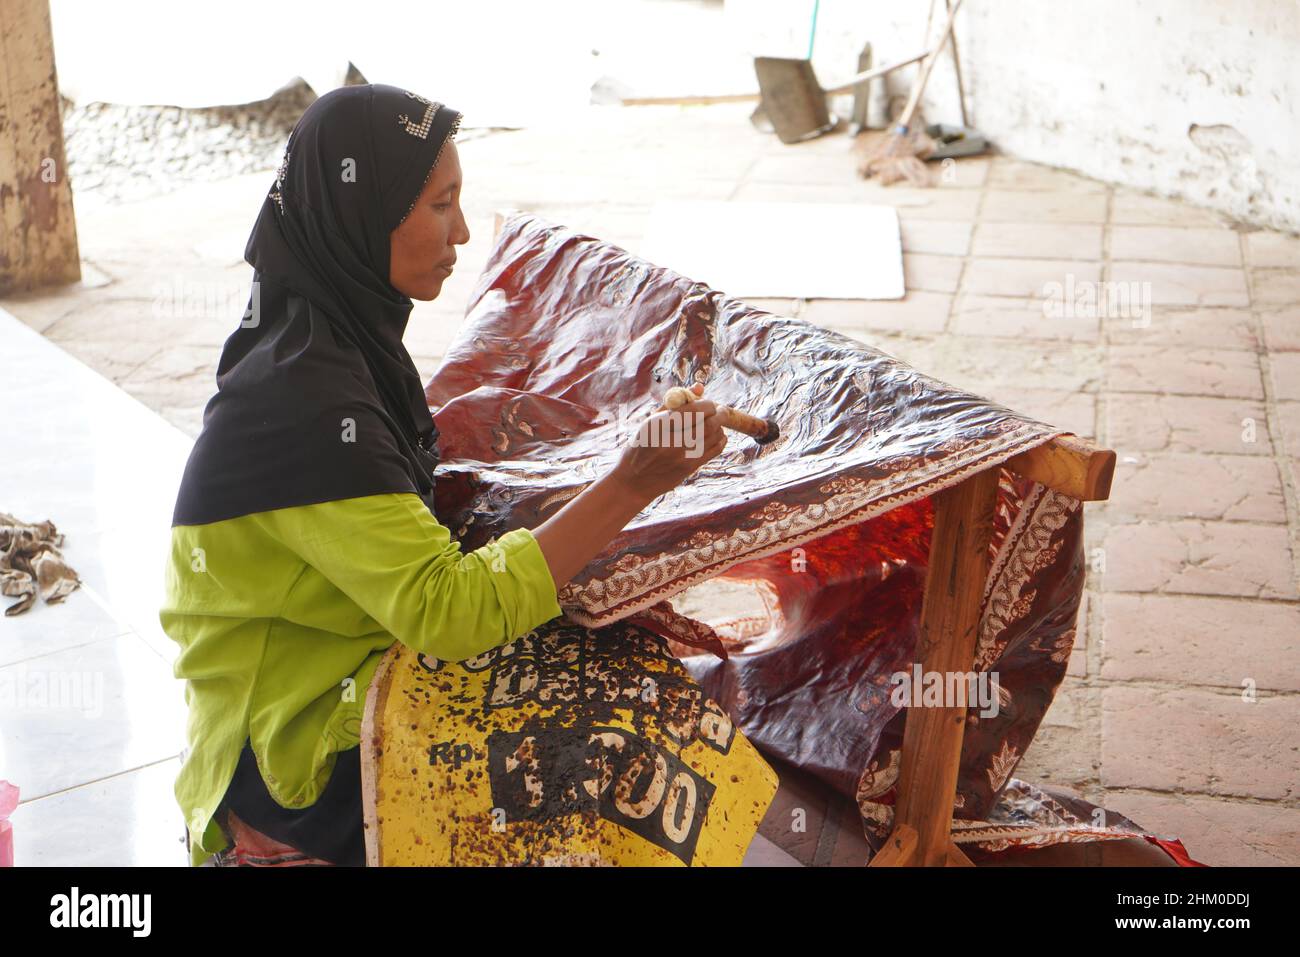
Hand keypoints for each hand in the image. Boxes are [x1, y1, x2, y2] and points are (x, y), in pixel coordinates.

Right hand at [610, 385, 726, 500]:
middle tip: (722, 410)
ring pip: (714, 437)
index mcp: (658, 426)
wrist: (634, 481)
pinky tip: (717, 435)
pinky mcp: (690, 468)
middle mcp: (670, 442)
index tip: (710, 403)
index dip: (707, 404)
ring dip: (720, 426)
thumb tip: (699, 387)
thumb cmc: (641, 446)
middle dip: (719, 414)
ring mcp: (682, 457)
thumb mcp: (650, 422)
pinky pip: (714, 450)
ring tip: (717, 422)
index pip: (692, 411)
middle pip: (707, 424)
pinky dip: (721, 440)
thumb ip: (675, 403)